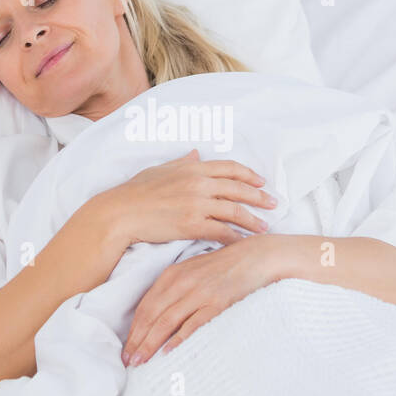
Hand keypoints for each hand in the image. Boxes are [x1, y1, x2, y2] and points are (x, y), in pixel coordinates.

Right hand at [94, 148, 277, 253]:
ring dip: (252, 220)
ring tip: (264, 227)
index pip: (230, 168)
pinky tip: (243, 243)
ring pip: (234, 211)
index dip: (249, 175)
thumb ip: (182, 162)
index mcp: (193, 168)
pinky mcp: (192, 225)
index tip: (261, 182)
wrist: (121, 213)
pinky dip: (235, 238)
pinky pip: (222, 232)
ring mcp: (197, 204)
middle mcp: (199, 184)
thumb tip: (196, 153)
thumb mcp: (161, 169)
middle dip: (259, 197)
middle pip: (238, 189)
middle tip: (274, 204)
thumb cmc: (136, 191)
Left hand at [121, 233, 283, 365]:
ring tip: (140, 361)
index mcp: (172, 275)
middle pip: (151, 316)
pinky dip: (178, 339)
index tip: (126, 347)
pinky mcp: (216, 302)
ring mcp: (198, 293)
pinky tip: (168, 352)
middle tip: (128, 361)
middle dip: (137, 341)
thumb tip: (157, 315)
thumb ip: (174, 289)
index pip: (145, 306)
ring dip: (150, 344)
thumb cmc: (223, 266)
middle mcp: (181, 283)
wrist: (255, 256)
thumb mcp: (192, 271)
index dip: (133, 329)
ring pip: (166, 322)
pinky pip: (192, 324)